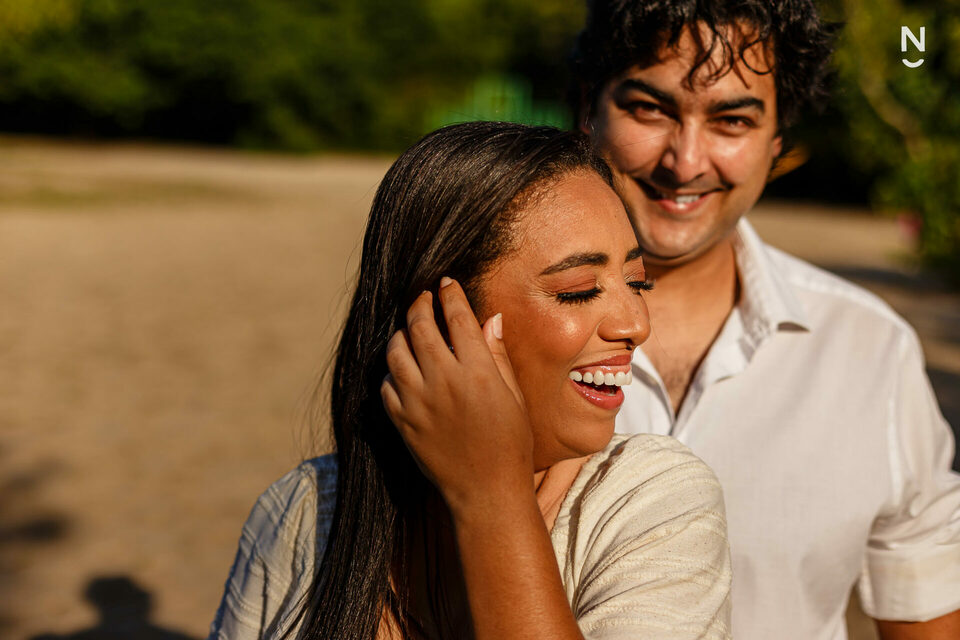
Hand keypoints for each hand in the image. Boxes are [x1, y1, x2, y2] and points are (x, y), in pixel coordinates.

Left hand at [380, 277, 532, 516]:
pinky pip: (386, 384)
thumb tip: (489, 318)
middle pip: (420, 326)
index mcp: (477, 371)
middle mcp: (444, 381)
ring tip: (410, 330)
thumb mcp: (514, 397)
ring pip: (395, 351)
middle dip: (420, 304)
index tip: (446, 283)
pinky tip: (404, 370)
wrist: (486, 491)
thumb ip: (497, 355)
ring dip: (401, 333)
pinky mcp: (402, 421)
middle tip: (423, 297)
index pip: (457, 317)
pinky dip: (392, 371)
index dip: (450, 294)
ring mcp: (418, 401)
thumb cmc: (510, 444)